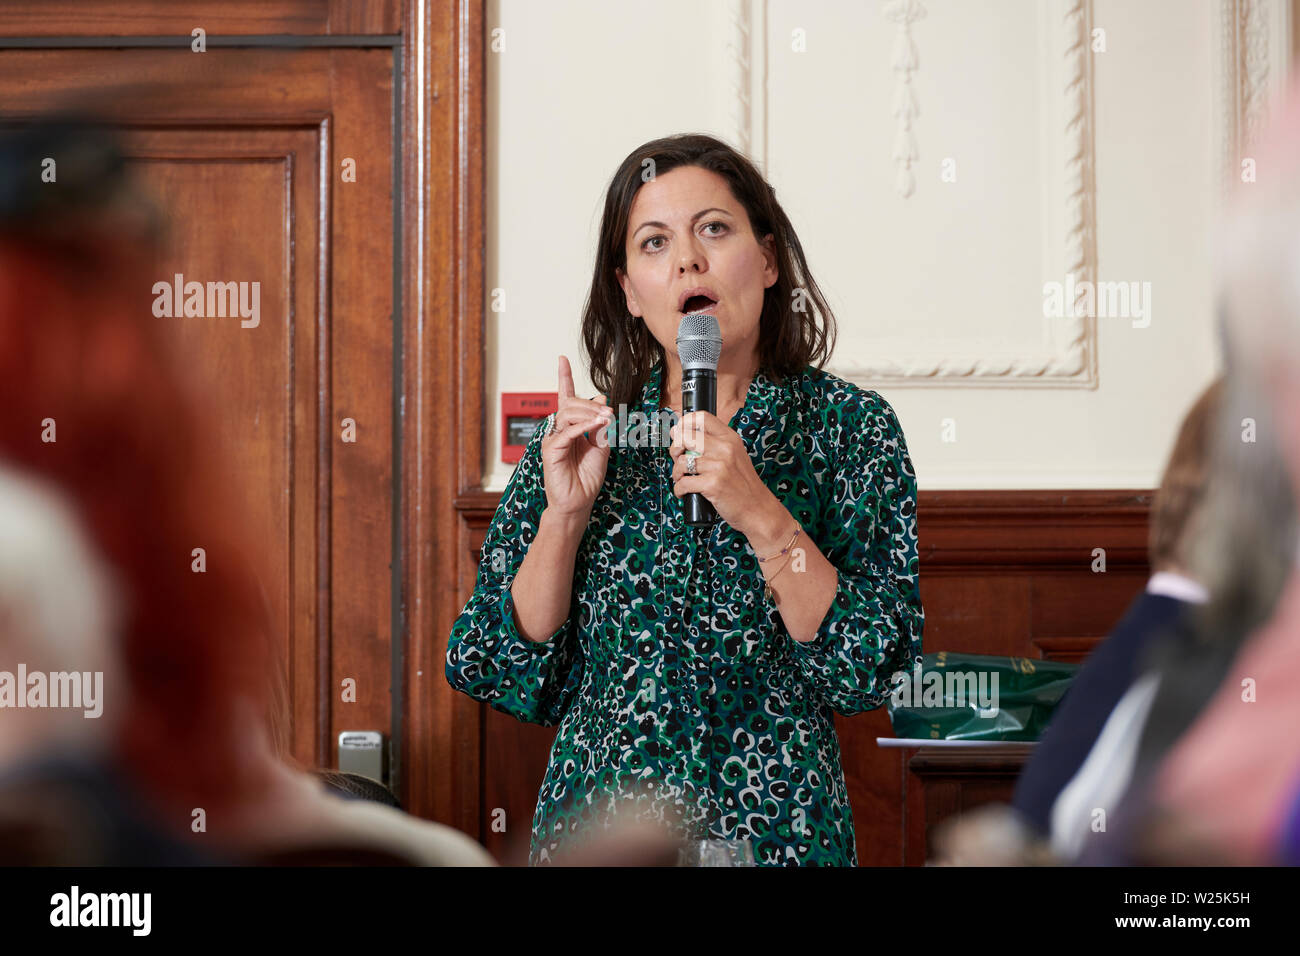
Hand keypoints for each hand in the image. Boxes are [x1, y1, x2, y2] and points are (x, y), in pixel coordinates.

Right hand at [540, 355, 612, 519]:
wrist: (579, 501)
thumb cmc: (587, 476)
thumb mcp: (601, 446)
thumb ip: (601, 424)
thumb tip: (602, 399)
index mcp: (570, 427)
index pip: (565, 397)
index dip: (564, 377)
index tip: (562, 359)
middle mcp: (558, 430)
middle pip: (570, 403)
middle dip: (591, 404)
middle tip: (610, 413)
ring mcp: (553, 439)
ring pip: (567, 413)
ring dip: (589, 413)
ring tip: (606, 420)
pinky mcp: (551, 450)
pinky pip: (566, 432)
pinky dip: (583, 426)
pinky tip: (596, 426)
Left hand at [669, 411, 778, 536]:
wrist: (757, 507)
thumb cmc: (743, 484)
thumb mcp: (735, 455)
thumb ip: (716, 444)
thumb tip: (684, 435)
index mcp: (730, 438)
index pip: (702, 417)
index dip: (684, 422)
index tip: (678, 432)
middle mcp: (724, 448)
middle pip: (685, 436)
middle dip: (674, 448)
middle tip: (677, 458)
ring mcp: (719, 466)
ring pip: (681, 461)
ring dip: (676, 473)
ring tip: (682, 479)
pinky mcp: (713, 484)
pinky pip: (683, 483)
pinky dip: (679, 489)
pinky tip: (684, 492)